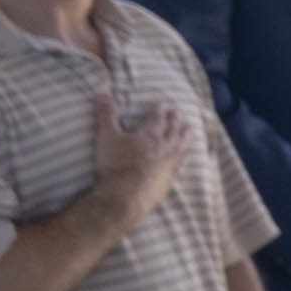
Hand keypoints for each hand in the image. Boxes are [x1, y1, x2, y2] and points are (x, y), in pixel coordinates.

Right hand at [91, 89, 193, 220]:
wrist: (124, 197)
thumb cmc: (114, 165)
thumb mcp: (107, 136)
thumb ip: (106, 115)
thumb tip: (102, 93)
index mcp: (150, 135)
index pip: (158, 117)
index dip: (161, 108)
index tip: (163, 103)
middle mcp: (165, 147)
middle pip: (175, 129)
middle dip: (176, 118)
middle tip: (177, 112)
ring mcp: (170, 164)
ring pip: (182, 145)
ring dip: (185, 135)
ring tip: (188, 129)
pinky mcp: (170, 179)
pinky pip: (182, 164)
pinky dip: (184, 157)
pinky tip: (185, 157)